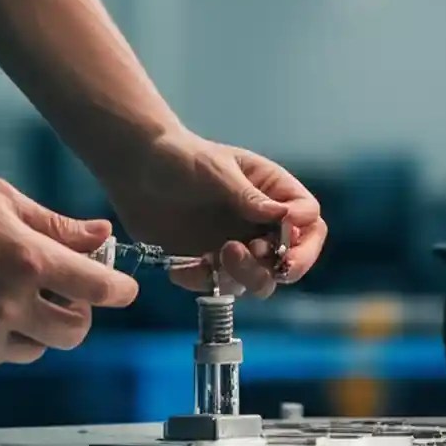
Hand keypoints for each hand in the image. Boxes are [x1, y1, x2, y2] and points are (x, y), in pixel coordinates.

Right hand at [0, 173, 137, 372]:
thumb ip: (55, 224)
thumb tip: (101, 235)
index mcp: (26, 261)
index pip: (99, 288)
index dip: (120, 289)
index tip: (123, 289)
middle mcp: (6, 306)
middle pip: (74, 332)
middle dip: (79, 314)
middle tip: (64, 294)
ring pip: (35, 349)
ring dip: (36, 328)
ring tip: (9, 296)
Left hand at [102, 130, 325, 297]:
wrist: (136, 170)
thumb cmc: (180, 157)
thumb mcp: (216, 169)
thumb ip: (248, 196)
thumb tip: (285, 217)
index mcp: (274, 194)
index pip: (309, 218)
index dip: (304, 231)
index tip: (287, 229)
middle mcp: (263, 225)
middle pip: (295, 258)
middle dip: (285, 264)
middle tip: (261, 256)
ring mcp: (239, 248)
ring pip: (262, 280)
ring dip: (248, 276)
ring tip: (219, 255)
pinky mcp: (210, 266)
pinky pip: (220, 287)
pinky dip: (205, 283)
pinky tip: (183, 266)